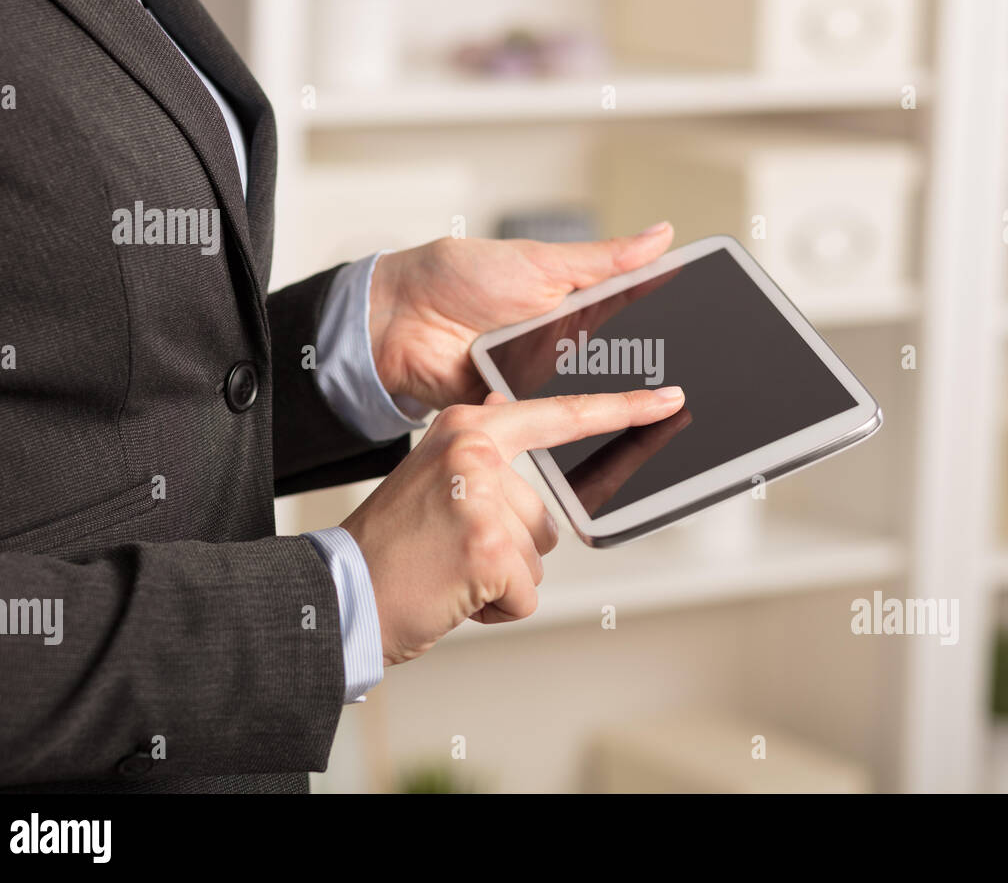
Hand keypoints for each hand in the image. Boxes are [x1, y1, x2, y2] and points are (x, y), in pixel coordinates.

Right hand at [341, 386, 685, 664]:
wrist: (340, 592)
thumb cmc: (389, 544)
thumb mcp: (429, 473)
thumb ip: (476, 448)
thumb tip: (500, 401)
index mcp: (467, 427)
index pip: (558, 415)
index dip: (620, 409)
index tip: (667, 400)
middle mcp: (478, 453)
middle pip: (547, 517)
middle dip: (510, 549)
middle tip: (451, 550)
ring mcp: (484, 500)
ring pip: (538, 558)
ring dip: (501, 579)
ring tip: (449, 569)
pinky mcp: (489, 549)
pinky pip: (526, 594)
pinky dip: (496, 608)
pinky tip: (454, 594)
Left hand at [368, 222, 673, 409]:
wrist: (396, 320)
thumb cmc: (459, 278)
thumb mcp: (541, 262)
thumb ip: (604, 259)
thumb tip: (662, 234)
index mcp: (577, 309)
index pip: (636, 326)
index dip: (668, 336)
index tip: (705, 342)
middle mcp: (564, 349)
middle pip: (617, 373)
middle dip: (644, 381)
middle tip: (680, 389)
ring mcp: (540, 383)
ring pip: (587, 404)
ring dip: (606, 408)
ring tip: (645, 411)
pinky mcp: (516, 413)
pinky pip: (546, 428)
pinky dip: (558, 428)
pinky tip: (581, 429)